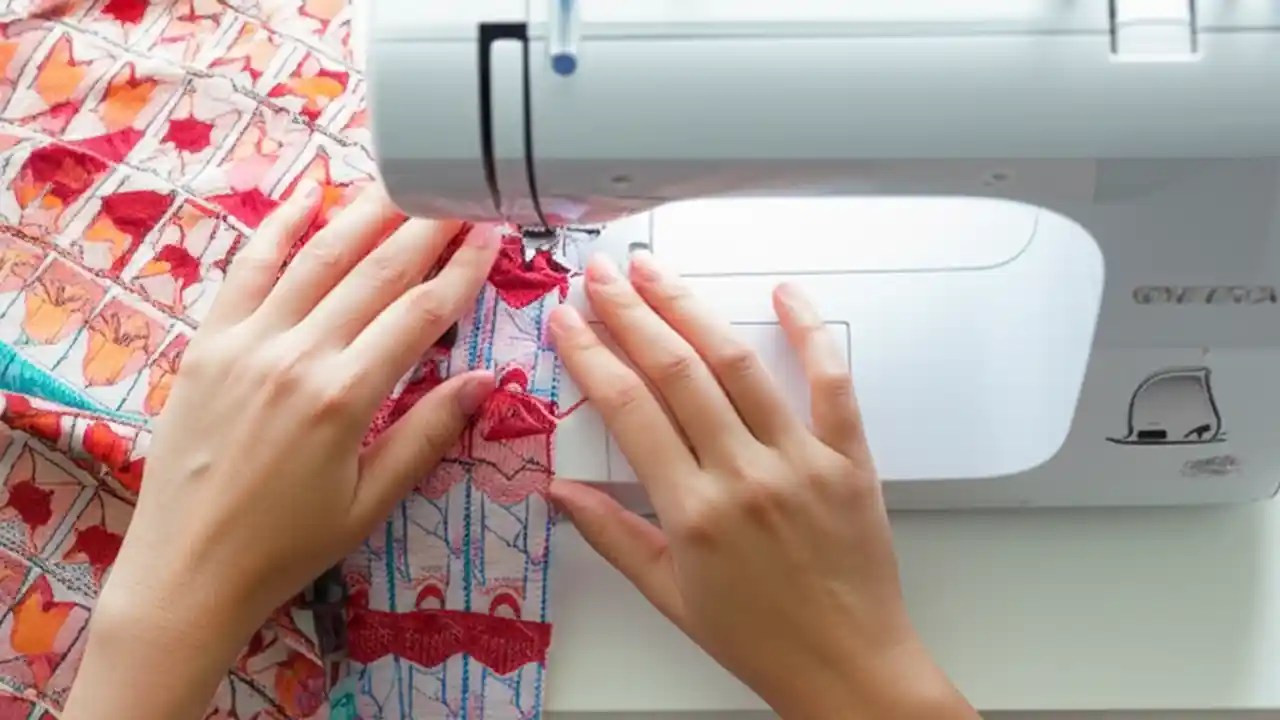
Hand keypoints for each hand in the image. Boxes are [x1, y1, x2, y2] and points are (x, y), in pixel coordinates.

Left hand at [62, 184, 500, 719]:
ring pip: (317, 257)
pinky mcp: (208, 342)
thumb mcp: (372, 500)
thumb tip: (484, 379)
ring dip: (366, 213)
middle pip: (377, 270)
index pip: (421, 313)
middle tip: (463, 194)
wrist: (187, 570)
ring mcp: (247, 342)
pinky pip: (248, 269)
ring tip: (406, 184)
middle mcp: (297, 354)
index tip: (493, 234)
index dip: (463, 269)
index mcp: (345, 396)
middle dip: (428, 227)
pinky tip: (310, 195)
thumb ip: (427, 433)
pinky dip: (279, 226)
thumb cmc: (287, 546)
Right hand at [549, 252, 977, 719]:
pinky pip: (833, 383)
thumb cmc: (757, 637)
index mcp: (692, 512)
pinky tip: (784, 294)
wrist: (847, 666)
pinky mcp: (849, 458)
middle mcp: (743, 477)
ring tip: (657, 272)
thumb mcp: (669, 594)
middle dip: (631, 313)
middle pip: (676, 372)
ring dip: (691, 308)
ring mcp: (800, 461)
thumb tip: (558, 489)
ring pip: (739, 365)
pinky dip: (810, 332)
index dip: (592, 356)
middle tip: (602, 275)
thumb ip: (611, 536)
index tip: (568, 321)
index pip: (629, 411)